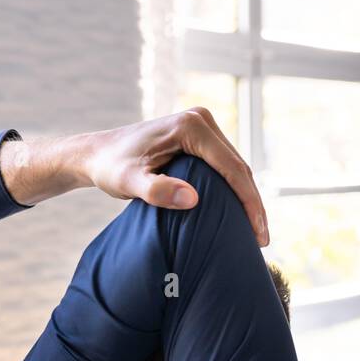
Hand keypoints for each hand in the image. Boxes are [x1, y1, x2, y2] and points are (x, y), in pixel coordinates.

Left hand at [0, 110, 267, 244]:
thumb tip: (193, 199)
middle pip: (239, 167)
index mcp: (190, 127)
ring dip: (247, 198)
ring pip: (236, 167)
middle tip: (263, 240)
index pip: (231, 168)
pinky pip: (225, 166)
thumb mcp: (129, 183)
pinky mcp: (200, 136)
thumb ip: (157, 190)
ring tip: (255, 232)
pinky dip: (235, 190)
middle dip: (253, 204)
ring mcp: (202, 126)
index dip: (249, 203)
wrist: (97, 153)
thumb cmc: (110, 168)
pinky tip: (238, 214)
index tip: (258, 233)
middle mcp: (201, 120)